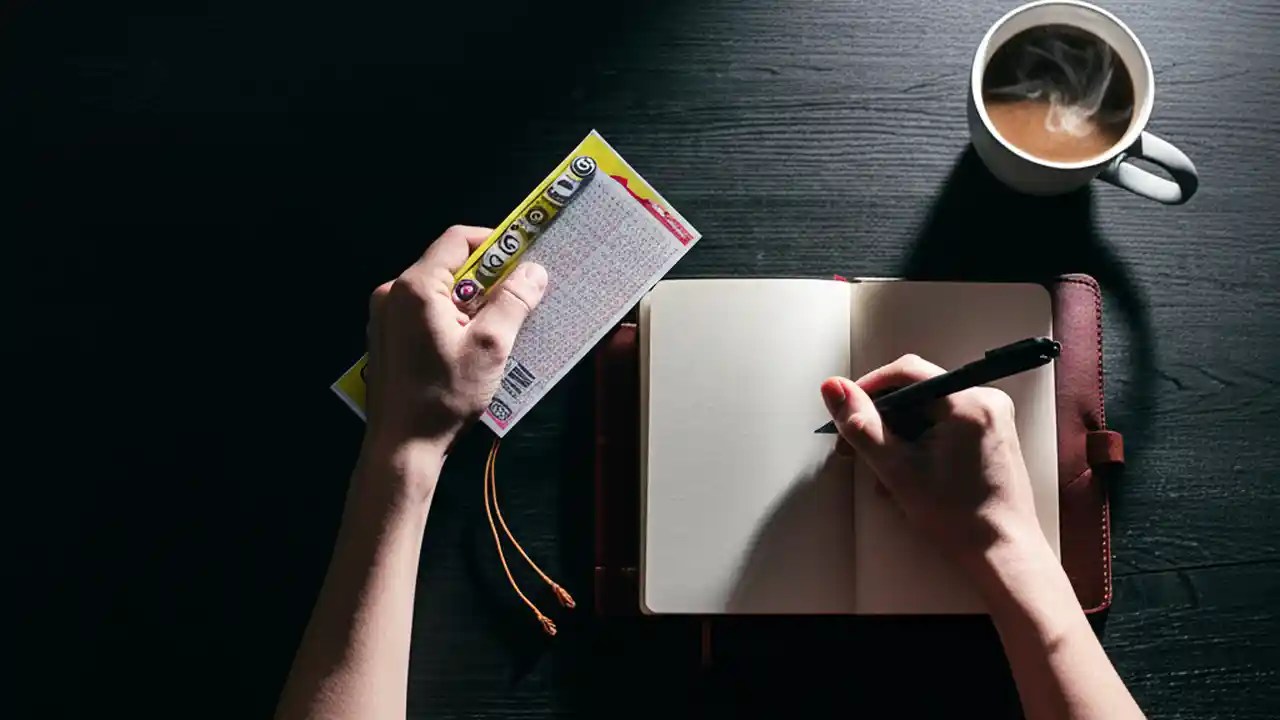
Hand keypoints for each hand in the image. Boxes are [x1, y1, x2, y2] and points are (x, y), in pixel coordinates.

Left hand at [364, 225, 547, 462]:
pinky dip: (450, 319)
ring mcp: (384, 317)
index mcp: (415, 287)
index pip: (458, 240)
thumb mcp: (490, 347)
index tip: (523, 258)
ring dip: (470, 303)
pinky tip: (470, 346)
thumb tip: (534, 270)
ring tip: (498, 328)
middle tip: (518, 298)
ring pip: (437, 292)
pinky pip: (424, 314)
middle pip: (448, 267)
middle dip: (486, 278)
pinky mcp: (386, 339)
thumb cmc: (444, 396)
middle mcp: (392, 293)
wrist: (401, 448)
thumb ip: (513, 302)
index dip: (495, 243)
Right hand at [820, 354, 1042, 570]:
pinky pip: (945, 425)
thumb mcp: (897, 469)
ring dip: (899, 437)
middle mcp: (986, 401)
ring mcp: (992, 418)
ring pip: (928, 412)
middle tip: (857, 448)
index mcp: (968, 402)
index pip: (906, 372)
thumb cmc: (962, 518)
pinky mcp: (991, 435)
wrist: (1002, 552)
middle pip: (916, 393)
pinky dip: (921, 443)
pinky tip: (907, 473)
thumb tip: (835, 389)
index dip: (869, 388)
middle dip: (882, 421)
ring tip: (883, 472)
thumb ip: (861, 425)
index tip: (847, 409)